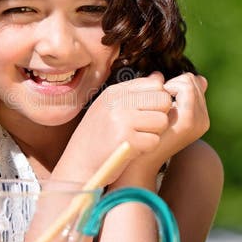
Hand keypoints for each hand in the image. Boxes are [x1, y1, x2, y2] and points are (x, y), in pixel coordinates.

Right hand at [55, 72, 208, 185]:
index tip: (146, 112)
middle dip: (159, 115)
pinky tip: (132, 150)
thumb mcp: (110, 107)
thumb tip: (159, 77)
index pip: (155, 85)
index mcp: (114, 92)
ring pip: (162, 121)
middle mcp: (118, 102)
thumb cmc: (97, 137)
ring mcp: (121, 120)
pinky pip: (154, 141)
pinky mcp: (126, 140)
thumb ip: (135, 92)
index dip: (157, 100)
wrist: (78, 164)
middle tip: (144, 127)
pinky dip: (147, 148)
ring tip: (137, 138)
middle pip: (163, 101)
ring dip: (154, 133)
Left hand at [111, 72, 209, 184]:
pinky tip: (157, 103)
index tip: (160, 97)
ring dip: (169, 86)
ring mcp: (199, 120)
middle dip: (172, 83)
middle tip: (156, 100)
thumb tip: (199, 78)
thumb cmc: (145, 132)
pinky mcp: (190, 120)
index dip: (174, 83)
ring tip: (157, 104)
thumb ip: (179, 93)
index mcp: (200, 116)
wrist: (138, 158)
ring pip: (189, 82)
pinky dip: (170, 88)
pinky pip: (185, 88)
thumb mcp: (164, 110)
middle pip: (192, 80)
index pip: (194, 82)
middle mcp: (203, 119)